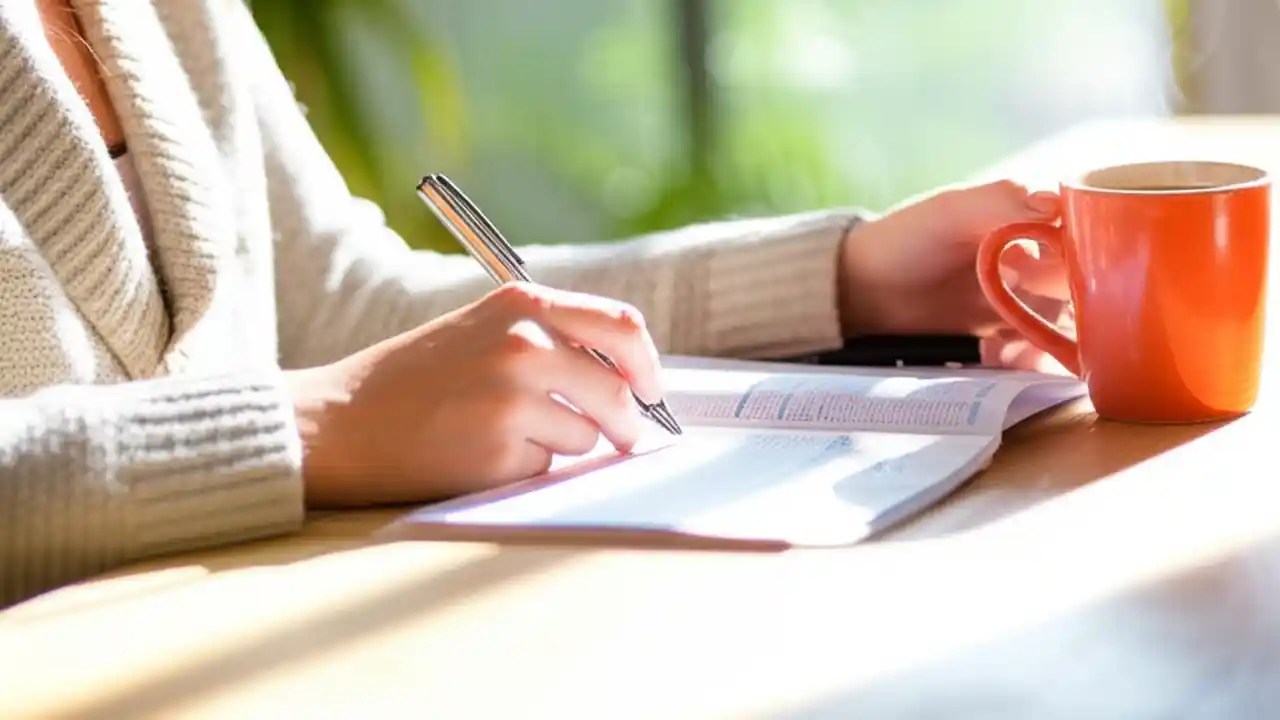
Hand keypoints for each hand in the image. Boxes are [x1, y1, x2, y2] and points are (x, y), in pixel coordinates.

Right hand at [285, 283, 661, 506]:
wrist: (339, 421)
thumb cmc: (413, 379)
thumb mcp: (481, 329)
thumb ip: (551, 339)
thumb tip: (632, 380)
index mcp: (522, 305)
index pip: (622, 327)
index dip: (646, 365)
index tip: (650, 390)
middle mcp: (524, 344)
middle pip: (616, 392)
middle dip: (625, 424)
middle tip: (619, 437)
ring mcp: (513, 398)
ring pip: (585, 436)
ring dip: (561, 445)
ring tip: (499, 432)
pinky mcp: (500, 451)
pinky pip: (545, 469)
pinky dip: (523, 470)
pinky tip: (475, 454)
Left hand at [837, 179, 1072, 371]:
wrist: (863, 291)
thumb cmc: (905, 240)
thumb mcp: (950, 212)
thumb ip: (1001, 203)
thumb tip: (1056, 203)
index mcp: (1029, 220)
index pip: (1083, 235)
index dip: (1086, 254)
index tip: (1062, 273)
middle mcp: (1035, 260)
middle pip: (1080, 284)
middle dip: (1062, 303)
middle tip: (1023, 312)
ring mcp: (1021, 301)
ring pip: (1063, 322)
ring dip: (1045, 336)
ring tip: (1002, 343)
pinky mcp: (1004, 337)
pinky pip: (1036, 352)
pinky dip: (1026, 359)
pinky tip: (995, 355)